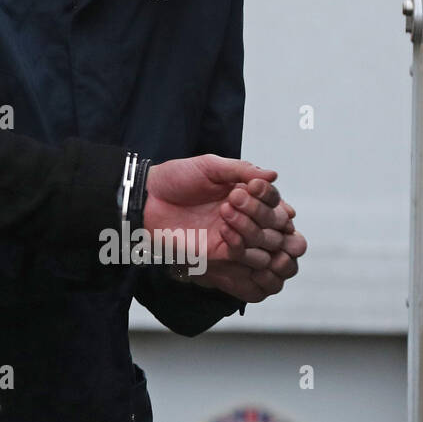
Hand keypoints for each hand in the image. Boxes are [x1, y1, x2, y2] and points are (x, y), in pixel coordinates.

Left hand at [158, 170, 307, 301]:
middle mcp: (244, 216)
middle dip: (260, 211)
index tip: (255, 187)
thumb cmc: (174, 179)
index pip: (274, 200)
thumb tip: (273, 174)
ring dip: (251, 227)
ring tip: (226, 211)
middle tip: (234, 198)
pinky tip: (222, 228)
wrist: (148, 199)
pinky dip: (239, 242)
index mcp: (245, 194)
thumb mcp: (209, 166)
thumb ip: (241, 170)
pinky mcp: (221, 253)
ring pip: (265, 242)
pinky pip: (243, 255)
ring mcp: (234, 235)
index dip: (270, 196)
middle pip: (275, 223)